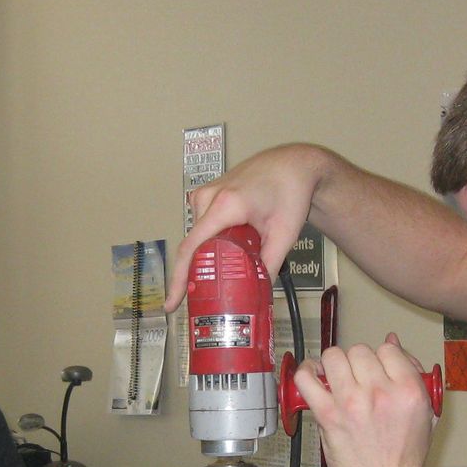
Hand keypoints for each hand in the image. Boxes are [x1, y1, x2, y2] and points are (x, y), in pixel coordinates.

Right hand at [164, 144, 352, 312]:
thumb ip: (269, 265)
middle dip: (194, 273)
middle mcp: (209, 196)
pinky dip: (209, 241)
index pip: (191, 247)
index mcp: (226, 205)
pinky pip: (201, 225)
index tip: (172, 303)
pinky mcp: (207, 193)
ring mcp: (205, 192)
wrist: (293, 164)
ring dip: (206, 255)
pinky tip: (224, 253)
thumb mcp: (284, 234)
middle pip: (193, 244)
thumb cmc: (290, 192)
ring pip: (197, 236)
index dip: (179, 279)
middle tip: (203, 300)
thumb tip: (258, 294)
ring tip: (223, 272)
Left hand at [293, 337, 436, 466]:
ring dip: (334, 363)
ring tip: (337, 376)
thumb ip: (412, 374)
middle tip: (359, 378)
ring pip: (334, 357)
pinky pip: (307, 380)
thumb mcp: (425, 412)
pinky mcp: (328, 416)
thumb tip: (394, 344)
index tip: (378, 367)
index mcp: (408, 391)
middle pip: (360, 351)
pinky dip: (306, 372)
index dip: (382, 356)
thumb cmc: (404, 456)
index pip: (388, 349)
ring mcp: (351, 403)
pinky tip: (314, 376)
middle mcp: (379, 394)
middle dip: (359, 362)